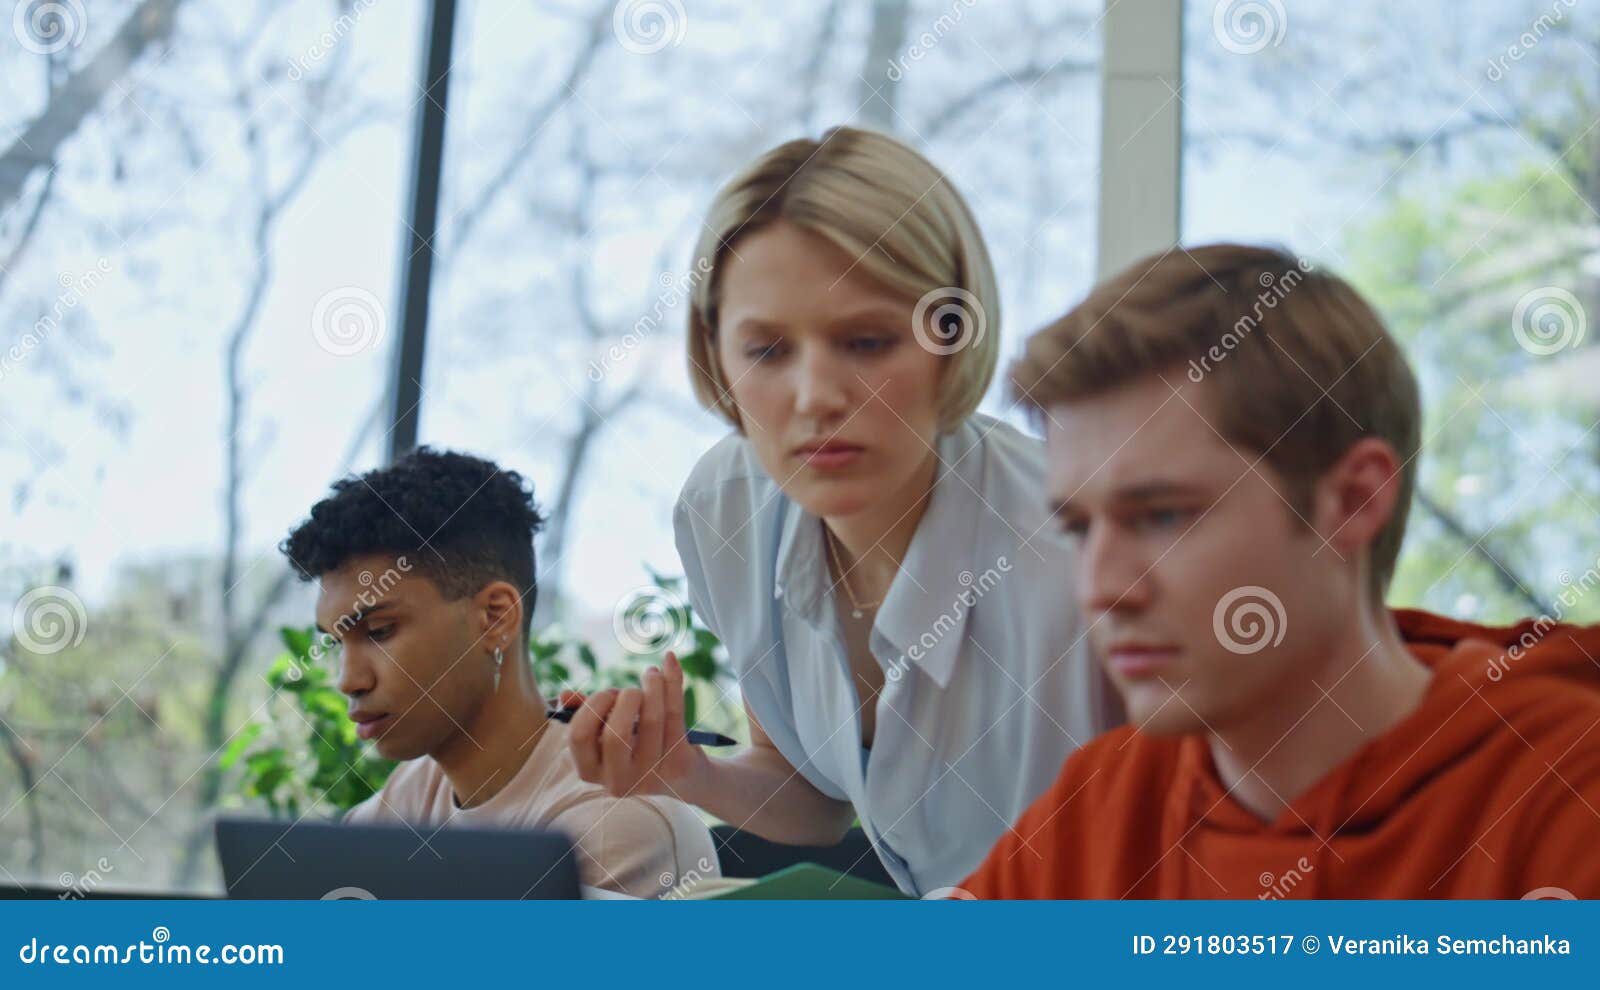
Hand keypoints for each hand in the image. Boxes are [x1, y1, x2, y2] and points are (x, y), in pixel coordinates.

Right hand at [568, 652, 709, 798]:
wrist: (681, 776)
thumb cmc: (633, 745)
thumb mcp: (605, 732)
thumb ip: (585, 713)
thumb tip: (565, 695)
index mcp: (591, 770)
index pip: (580, 735)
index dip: (592, 705)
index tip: (607, 695)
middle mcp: (618, 780)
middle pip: (616, 733)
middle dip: (625, 699)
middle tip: (632, 691)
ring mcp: (650, 776)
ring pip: (652, 719)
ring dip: (652, 684)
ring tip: (651, 674)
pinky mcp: (678, 764)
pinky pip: (675, 714)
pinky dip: (673, 680)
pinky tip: (669, 660)